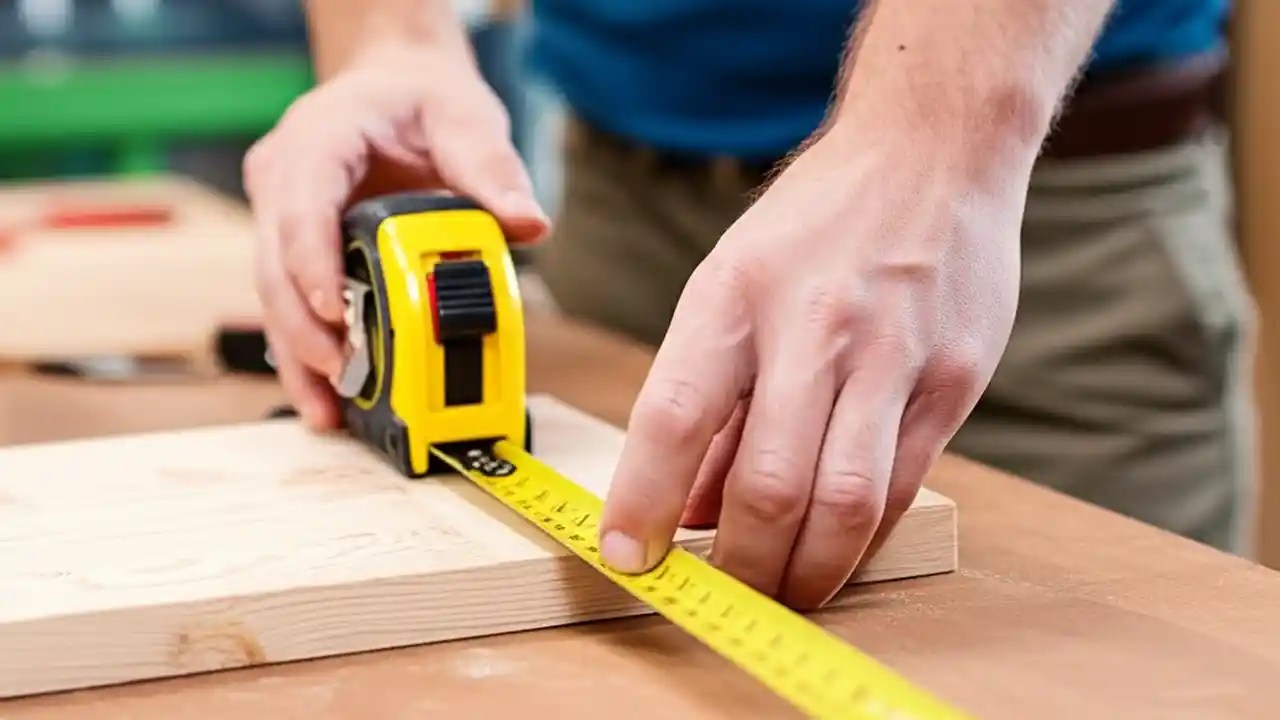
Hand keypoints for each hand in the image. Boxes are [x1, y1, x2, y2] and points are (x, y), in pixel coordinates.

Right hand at [243, 43, 548, 428]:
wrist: (393, 85)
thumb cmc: (419, 98)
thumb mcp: (464, 116)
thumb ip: (493, 169)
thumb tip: (528, 224)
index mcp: (318, 140)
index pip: (301, 205)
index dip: (312, 263)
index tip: (339, 312)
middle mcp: (284, 179)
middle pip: (274, 265)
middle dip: (304, 329)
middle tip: (341, 376)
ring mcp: (280, 216)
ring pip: (273, 295)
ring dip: (299, 356)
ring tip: (328, 410)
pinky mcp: (292, 248)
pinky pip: (293, 304)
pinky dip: (309, 350)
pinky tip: (328, 396)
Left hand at [597, 118, 1027, 608]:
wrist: (931, 155)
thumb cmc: (814, 227)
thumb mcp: (732, 286)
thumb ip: (713, 401)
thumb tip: (688, 509)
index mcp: (735, 296)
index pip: (675, 417)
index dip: (644, 501)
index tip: (629, 557)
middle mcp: (813, 326)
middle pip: (768, 482)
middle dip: (739, 565)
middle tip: (724, 595)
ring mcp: (891, 354)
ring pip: (844, 502)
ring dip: (807, 572)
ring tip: (783, 592)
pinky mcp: (952, 379)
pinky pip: (902, 488)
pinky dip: (863, 538)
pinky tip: (838, 550)